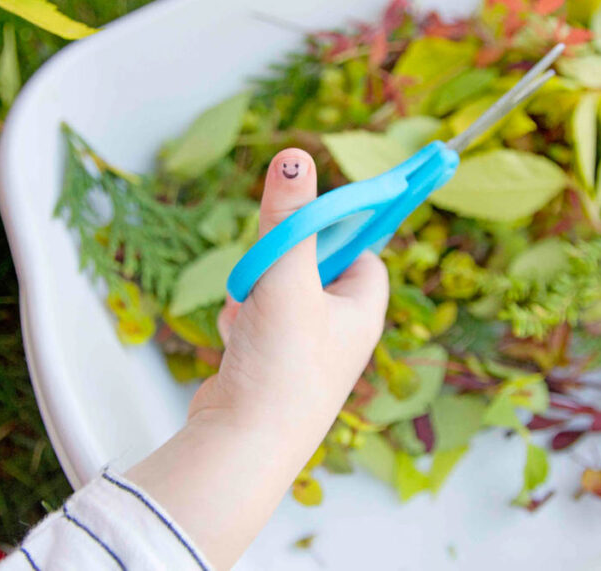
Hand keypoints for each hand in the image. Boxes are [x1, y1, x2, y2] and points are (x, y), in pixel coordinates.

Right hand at [193, 147, 388, 432]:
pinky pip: (254, 318)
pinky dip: (241, 321)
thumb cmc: (281, 368)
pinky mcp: (270, 360)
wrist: (241, 444)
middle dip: (278, 263)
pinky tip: (238, 343)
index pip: (362, 248)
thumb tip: (296, 156)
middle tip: (268, 270)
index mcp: (362, 309)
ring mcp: (304, 347)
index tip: (310, 211)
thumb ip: (289, 219)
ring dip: (253, 292)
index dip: (337, 228)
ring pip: (274, 289)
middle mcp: (340, 329)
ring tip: (250, 318)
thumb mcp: (286, 279)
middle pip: (311, 263)